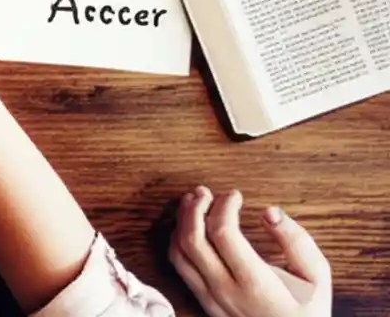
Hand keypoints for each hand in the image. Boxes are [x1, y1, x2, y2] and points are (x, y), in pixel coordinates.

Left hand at [170, 187, 331, 316]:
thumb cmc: (307, 311)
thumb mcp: (317, 277)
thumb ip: (297, 242)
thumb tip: (271, 212)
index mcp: (254, 282)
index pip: (223, 233)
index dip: (225, 206)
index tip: (235, 194)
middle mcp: (225, 291)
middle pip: (192, 240)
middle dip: (194, 208)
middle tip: (204, 192)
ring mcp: (211, 299)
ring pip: (179, 254)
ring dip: (181, 223)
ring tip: (193, 202)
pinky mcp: (204, 303)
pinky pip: (181, 268)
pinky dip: (179, 242)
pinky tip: (189, 227)